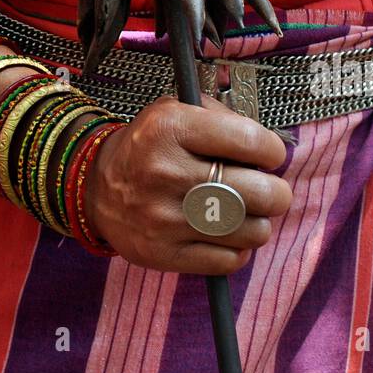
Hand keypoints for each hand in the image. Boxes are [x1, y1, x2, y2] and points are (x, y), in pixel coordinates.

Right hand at [83, 96, 291, 274]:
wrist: (96, 188)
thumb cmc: (151, 147)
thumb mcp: (176, 111)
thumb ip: (224, 118)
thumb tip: (269, 149)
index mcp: (171, 129)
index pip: (251, 140)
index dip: (273, 151)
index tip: (270, 156)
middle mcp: (166, 173)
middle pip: (260, 193)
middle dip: (276, 193)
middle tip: (270, 191)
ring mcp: (164, 219)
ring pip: (251, 231)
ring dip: (257, 223)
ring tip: (243, 213)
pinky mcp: (163, 254)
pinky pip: (229, 261)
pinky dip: (237, 249)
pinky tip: (225, 234)